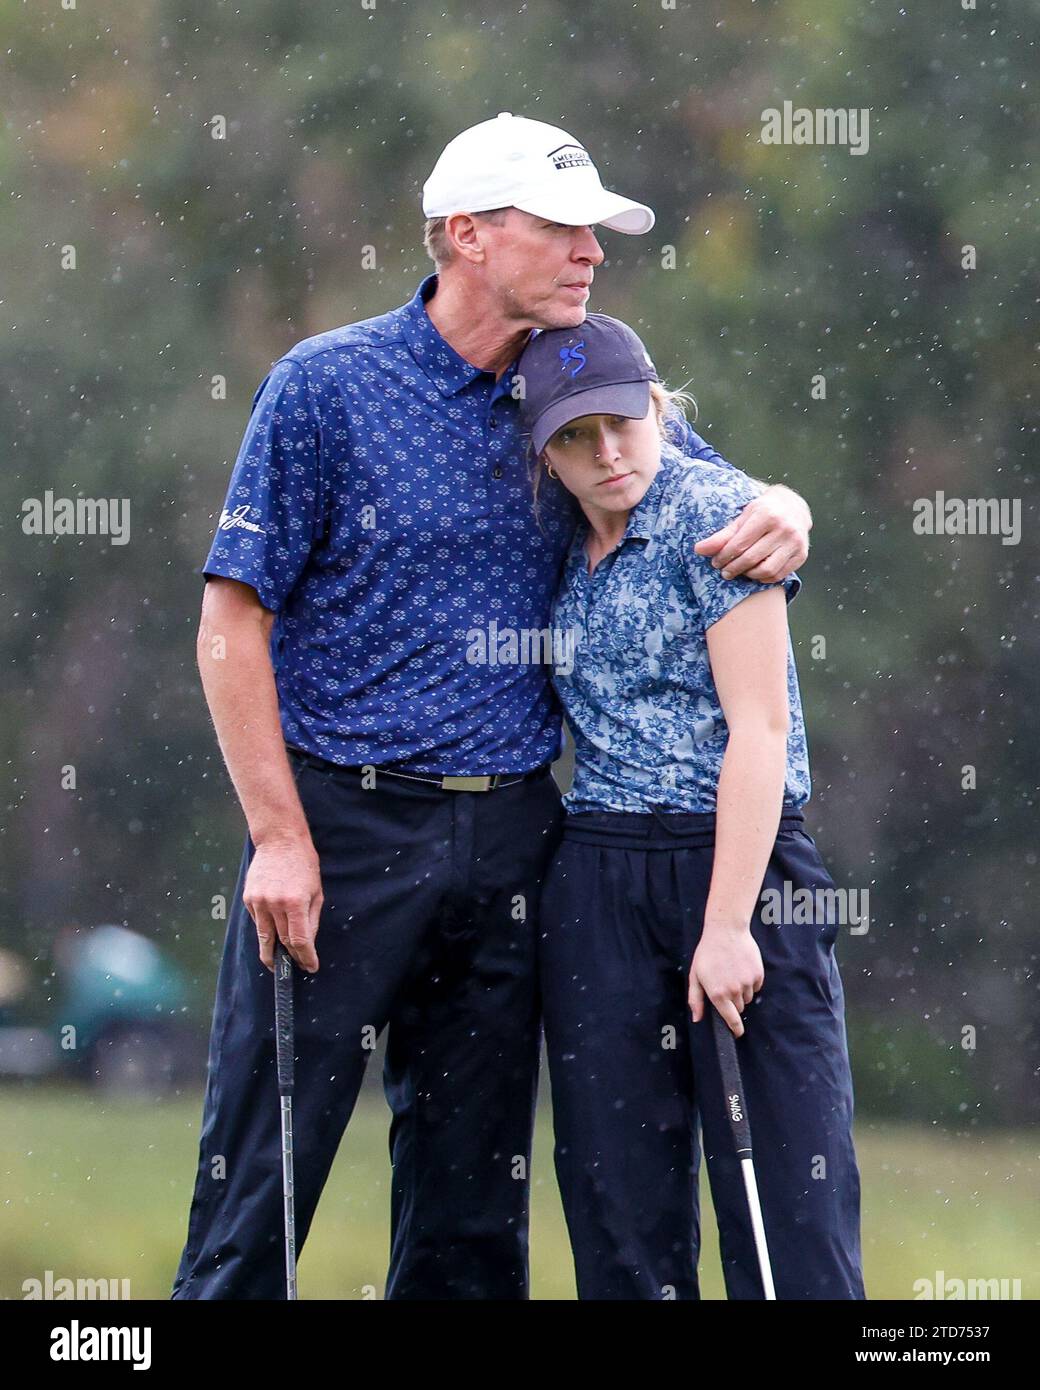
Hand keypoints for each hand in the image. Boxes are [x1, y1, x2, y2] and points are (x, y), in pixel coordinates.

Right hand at [243, 834, 322, 973]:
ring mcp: (259, 901)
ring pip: (264, 937)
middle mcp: (275, 904)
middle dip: (290, 958)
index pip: (299, 940)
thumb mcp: (316, 892)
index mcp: (295, 902)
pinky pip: (258, 922)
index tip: (310, 966)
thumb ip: (311, 920)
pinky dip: (265, 930)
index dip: (305, 957)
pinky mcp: (248, 898)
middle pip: (281, 941)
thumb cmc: (303, 865)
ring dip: (271, 953)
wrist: (280, 841)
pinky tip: (271, 933)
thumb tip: (307, 944)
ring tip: (276, 964)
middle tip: (296, 967)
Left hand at [688, 924, 764, 1036]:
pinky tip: (742, 968)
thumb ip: (695, 999)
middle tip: (725, 984)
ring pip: (748, 997)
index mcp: (717, 994)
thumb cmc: (707, 953)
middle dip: (733, 1001)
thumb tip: (697, 1019)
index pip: (730, 1019)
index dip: (735, 1029)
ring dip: (741, 991)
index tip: (737, 1034)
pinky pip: (756, 986)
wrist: (726, 931)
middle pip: (739, 1007)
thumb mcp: (695, 975)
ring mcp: (748, 983)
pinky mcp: (758, 974)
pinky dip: (750, 982)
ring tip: (732, 973)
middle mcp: (734, 991)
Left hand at [695, 484, 810, 581]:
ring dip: (748, 575)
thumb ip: (722, 535)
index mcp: (766, 515)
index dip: (724, 556)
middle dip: (733, 568)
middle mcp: (784, 528)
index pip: (739, 544)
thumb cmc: (762, 513)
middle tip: (725, 571)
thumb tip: (698, 550)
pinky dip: (763, 578)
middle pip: (751, 558)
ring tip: (740, 572)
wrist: (794, 508)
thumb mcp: (743, 518)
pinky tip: (754, 573)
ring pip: (766, 569)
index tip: (715, 562)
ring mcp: (795, 542)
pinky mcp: (801, 555)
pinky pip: (778, 574)